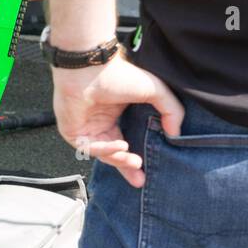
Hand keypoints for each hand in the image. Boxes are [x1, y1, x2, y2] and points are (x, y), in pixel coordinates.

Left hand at [52, 55, 183, 187]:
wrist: (91, 68)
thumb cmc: (120, 75)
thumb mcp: (155, 92)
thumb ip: (171, 111)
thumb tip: (176, 135)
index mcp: (114, 117)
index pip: (124, 145)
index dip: (134, 161)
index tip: (147, 173)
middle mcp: (99, 125)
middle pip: (112, 156)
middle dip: (126, 168)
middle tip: (140, 179)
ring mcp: (84, 129)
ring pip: (102, 154)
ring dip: (119, 159)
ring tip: (133, 159)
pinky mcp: (72, 132)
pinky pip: (89, 149)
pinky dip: (106, 150)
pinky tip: (120, 145)